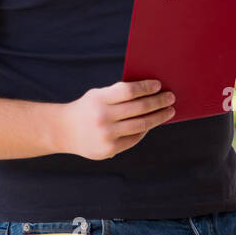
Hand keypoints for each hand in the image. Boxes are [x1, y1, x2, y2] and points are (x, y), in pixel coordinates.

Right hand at [59, 79, 175, 159]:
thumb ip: (119, 94)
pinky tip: (153, 123)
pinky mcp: (110, 149)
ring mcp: (106, 135)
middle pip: (139, 108)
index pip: (128, 91)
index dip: (146, 87)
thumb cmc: (88, 108)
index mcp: (99, 99)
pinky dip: (146, 129)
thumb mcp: (98, 95)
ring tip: (169, 111)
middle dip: (159, 102)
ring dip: (159, 117)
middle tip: (171, 97)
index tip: (159, 85)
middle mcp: (102, 117)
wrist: (64, 131)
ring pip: (141, 125)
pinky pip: (135, 138)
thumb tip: (152, 91)